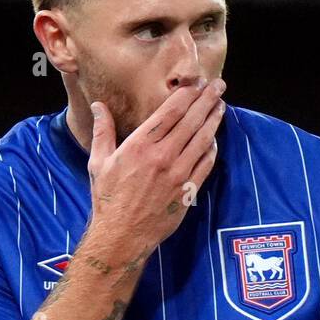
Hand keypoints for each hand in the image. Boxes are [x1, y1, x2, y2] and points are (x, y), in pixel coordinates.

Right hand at [87, 78, 225, 253]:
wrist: (122, 236)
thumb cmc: (108, 200)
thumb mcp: (98, 163)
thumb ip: (103, 131)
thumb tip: (98, 106)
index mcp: (140, 145)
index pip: (171, 110)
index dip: (188, 93)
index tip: (197, 83)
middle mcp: (162, 156)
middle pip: (192, 120)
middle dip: (207, 100)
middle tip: (219, 86)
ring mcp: (178, 174)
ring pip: (203, 140)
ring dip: (214, 120)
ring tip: (221, 106)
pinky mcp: (188, 191)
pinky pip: (206, 164)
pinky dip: (212, 149)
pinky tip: (214, 139)